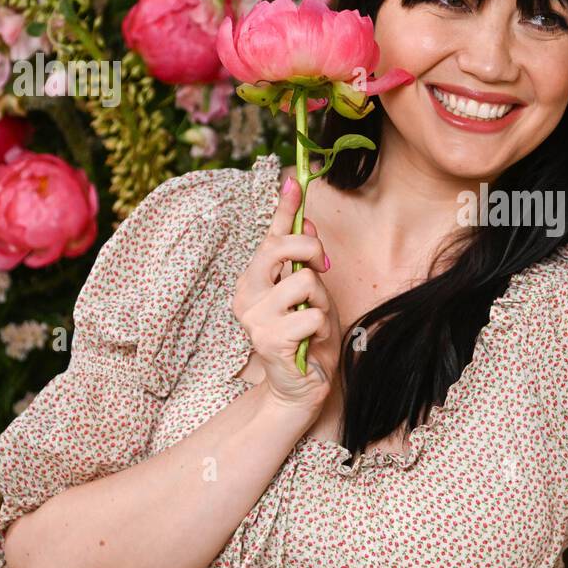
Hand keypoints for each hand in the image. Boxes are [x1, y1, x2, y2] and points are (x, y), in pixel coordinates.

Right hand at [232, 174, 341, 413]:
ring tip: (312, 322)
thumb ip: (305, 261)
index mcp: (253, 278)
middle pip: (282, 248)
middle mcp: (245, 293)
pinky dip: (321, 329)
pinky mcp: (268, 340)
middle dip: (312, 252)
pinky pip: (313, 316)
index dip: (284, 208)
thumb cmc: (305, 336)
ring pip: (305, 282)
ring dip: (321, 303)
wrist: (299, 386)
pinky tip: (309, 342)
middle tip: (323, 271)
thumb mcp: (311, 292)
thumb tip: (308, 221)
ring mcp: (253, 317)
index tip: (293, 182)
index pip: (271, 235)